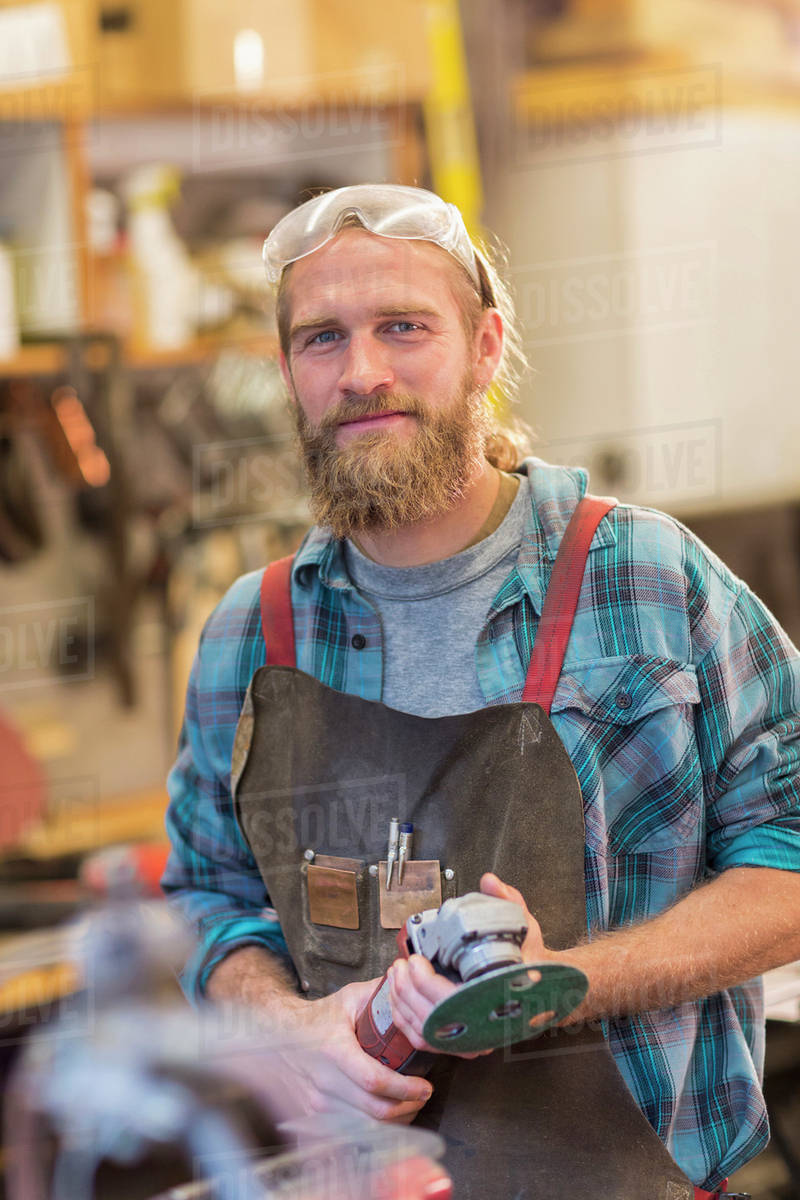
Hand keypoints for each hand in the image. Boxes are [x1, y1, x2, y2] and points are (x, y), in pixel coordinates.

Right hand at [274, 977, 433, 1123]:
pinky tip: (386, 1116)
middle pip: (374, 1111)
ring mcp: (316, 1102)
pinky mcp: (313, 1115)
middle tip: (422, 1097)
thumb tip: (411, 987)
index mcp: (334, 1050)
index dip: (404, 1089)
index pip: (375, 1081)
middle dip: (407, 1107)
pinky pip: (350, 1131)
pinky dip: (374, 1127)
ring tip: (409, 1106)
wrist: (278, 1033)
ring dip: (394, 1121)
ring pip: (365, 1126)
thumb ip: (381, 993)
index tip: (424, 1087)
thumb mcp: (349, 998)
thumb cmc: (318, 1017)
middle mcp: (324, 1080)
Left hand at [388, 873, 549, 1054]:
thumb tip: (489, 882)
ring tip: (397, 974)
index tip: (416, 960)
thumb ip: (508, 900)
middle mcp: (485, 1023)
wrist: (542, 986)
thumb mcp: (525, 924)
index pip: (453, 1002)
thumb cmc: (531, 959)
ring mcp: (472, 1036)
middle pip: (432, 1018)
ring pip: (425, 1032)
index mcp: (498, 998)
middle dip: (408, 989)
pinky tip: (399, 996)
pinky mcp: (460, 1038)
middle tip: (402, 964)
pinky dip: (406, 1019)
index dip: (427, 983)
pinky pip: (426, 1039)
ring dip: (402, 1003)